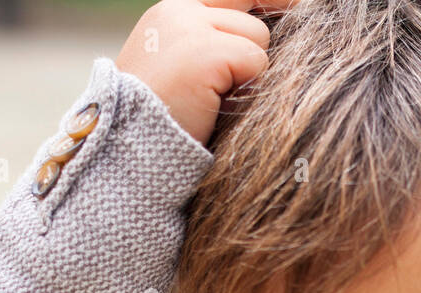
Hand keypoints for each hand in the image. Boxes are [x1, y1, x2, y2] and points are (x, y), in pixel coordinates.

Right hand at [115, 0, 300, 146]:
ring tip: (215, 100)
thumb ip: (212, 47)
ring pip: (258, 38)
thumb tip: (265, 38)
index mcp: (170, 14)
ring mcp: (191, 28)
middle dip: (252, 55)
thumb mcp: (181, 72)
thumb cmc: (161, 124)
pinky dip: (246, 88)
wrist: (127, 149)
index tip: (292, 4)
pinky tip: (216, 104)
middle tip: (228, 90)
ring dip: (248, 75)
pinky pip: (256, 61)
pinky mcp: (206, 51)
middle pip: (252, 19)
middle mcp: (179, 12)